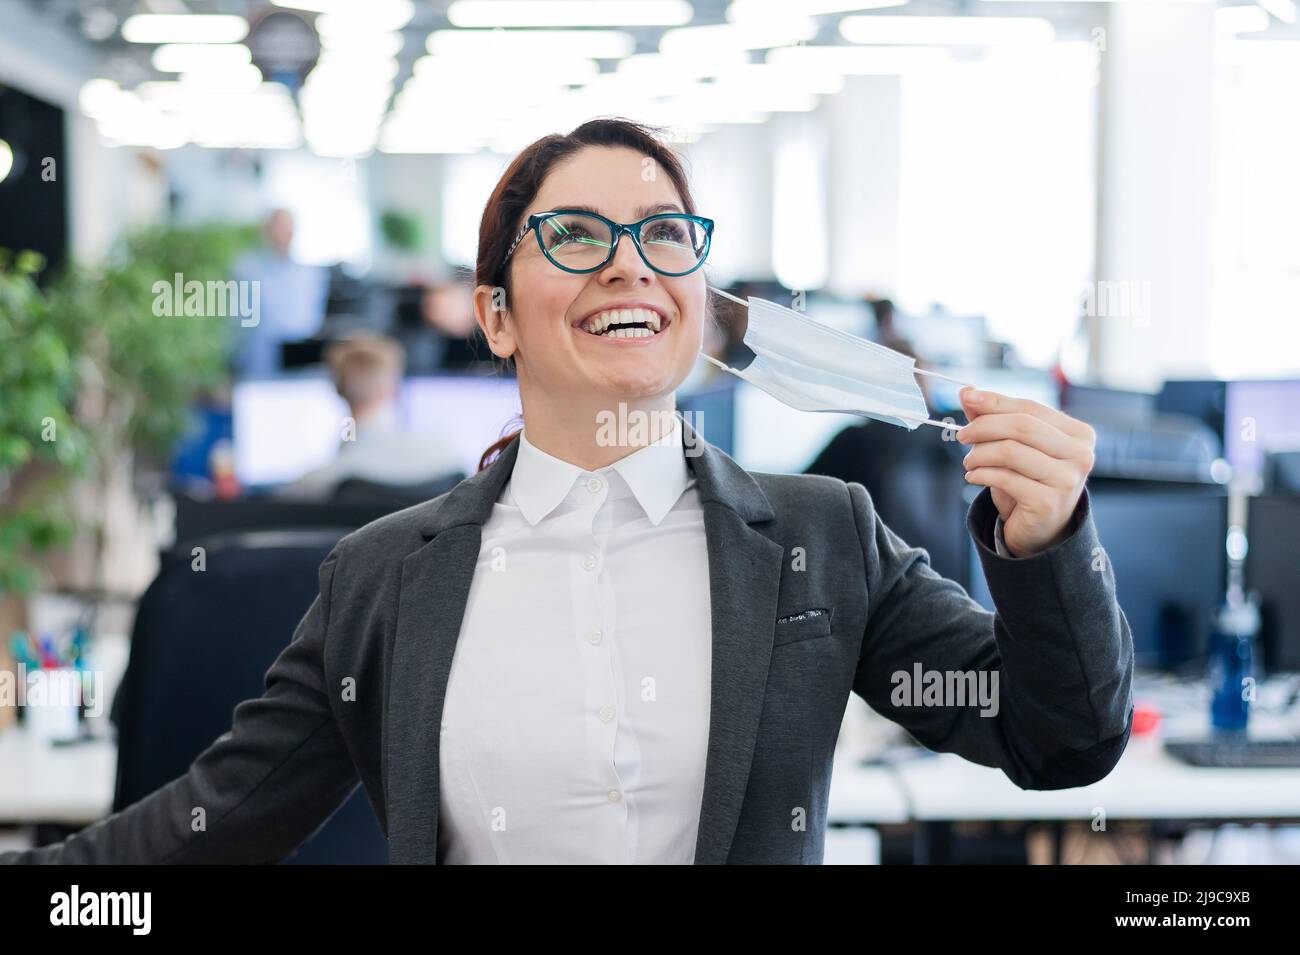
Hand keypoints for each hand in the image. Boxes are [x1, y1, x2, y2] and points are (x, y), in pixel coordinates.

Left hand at [956, 387, 1095, 557]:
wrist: (1039, 529)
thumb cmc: (1028, 481)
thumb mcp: (1014, 446)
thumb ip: (993, 418)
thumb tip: (966, 391)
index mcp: (1078, 434)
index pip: (1031, 408)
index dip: (996, 401)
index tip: (968, 398)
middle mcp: (1080, 455)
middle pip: (1021, 427)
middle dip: (984, 427)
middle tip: (962, 436)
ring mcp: (1067, 480)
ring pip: (1010, 451)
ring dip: (979, 454)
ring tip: (969, 463)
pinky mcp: (1048, 503)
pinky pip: (1004, 478)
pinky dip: (981, 474)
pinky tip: (973, 477)